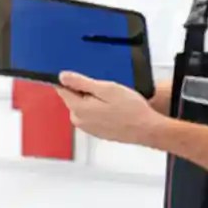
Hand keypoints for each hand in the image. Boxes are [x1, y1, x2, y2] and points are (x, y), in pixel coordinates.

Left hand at [55, 71, 170, 147]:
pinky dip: (98, 109)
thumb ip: (81, 82)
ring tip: (111, 99)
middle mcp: (78, 120)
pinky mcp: (95, 131)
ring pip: (82, 106)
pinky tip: (113, 108)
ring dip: (92, 99)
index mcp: (78, 108)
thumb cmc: (130, 109)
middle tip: (104, 88)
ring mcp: (86, 128)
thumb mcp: (106, 89)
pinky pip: (90, 115)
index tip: (83, 77)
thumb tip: (62, 77)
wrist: (146, 129)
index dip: (71, 80)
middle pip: (72, 97)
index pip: (62, 89)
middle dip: (84, 90)